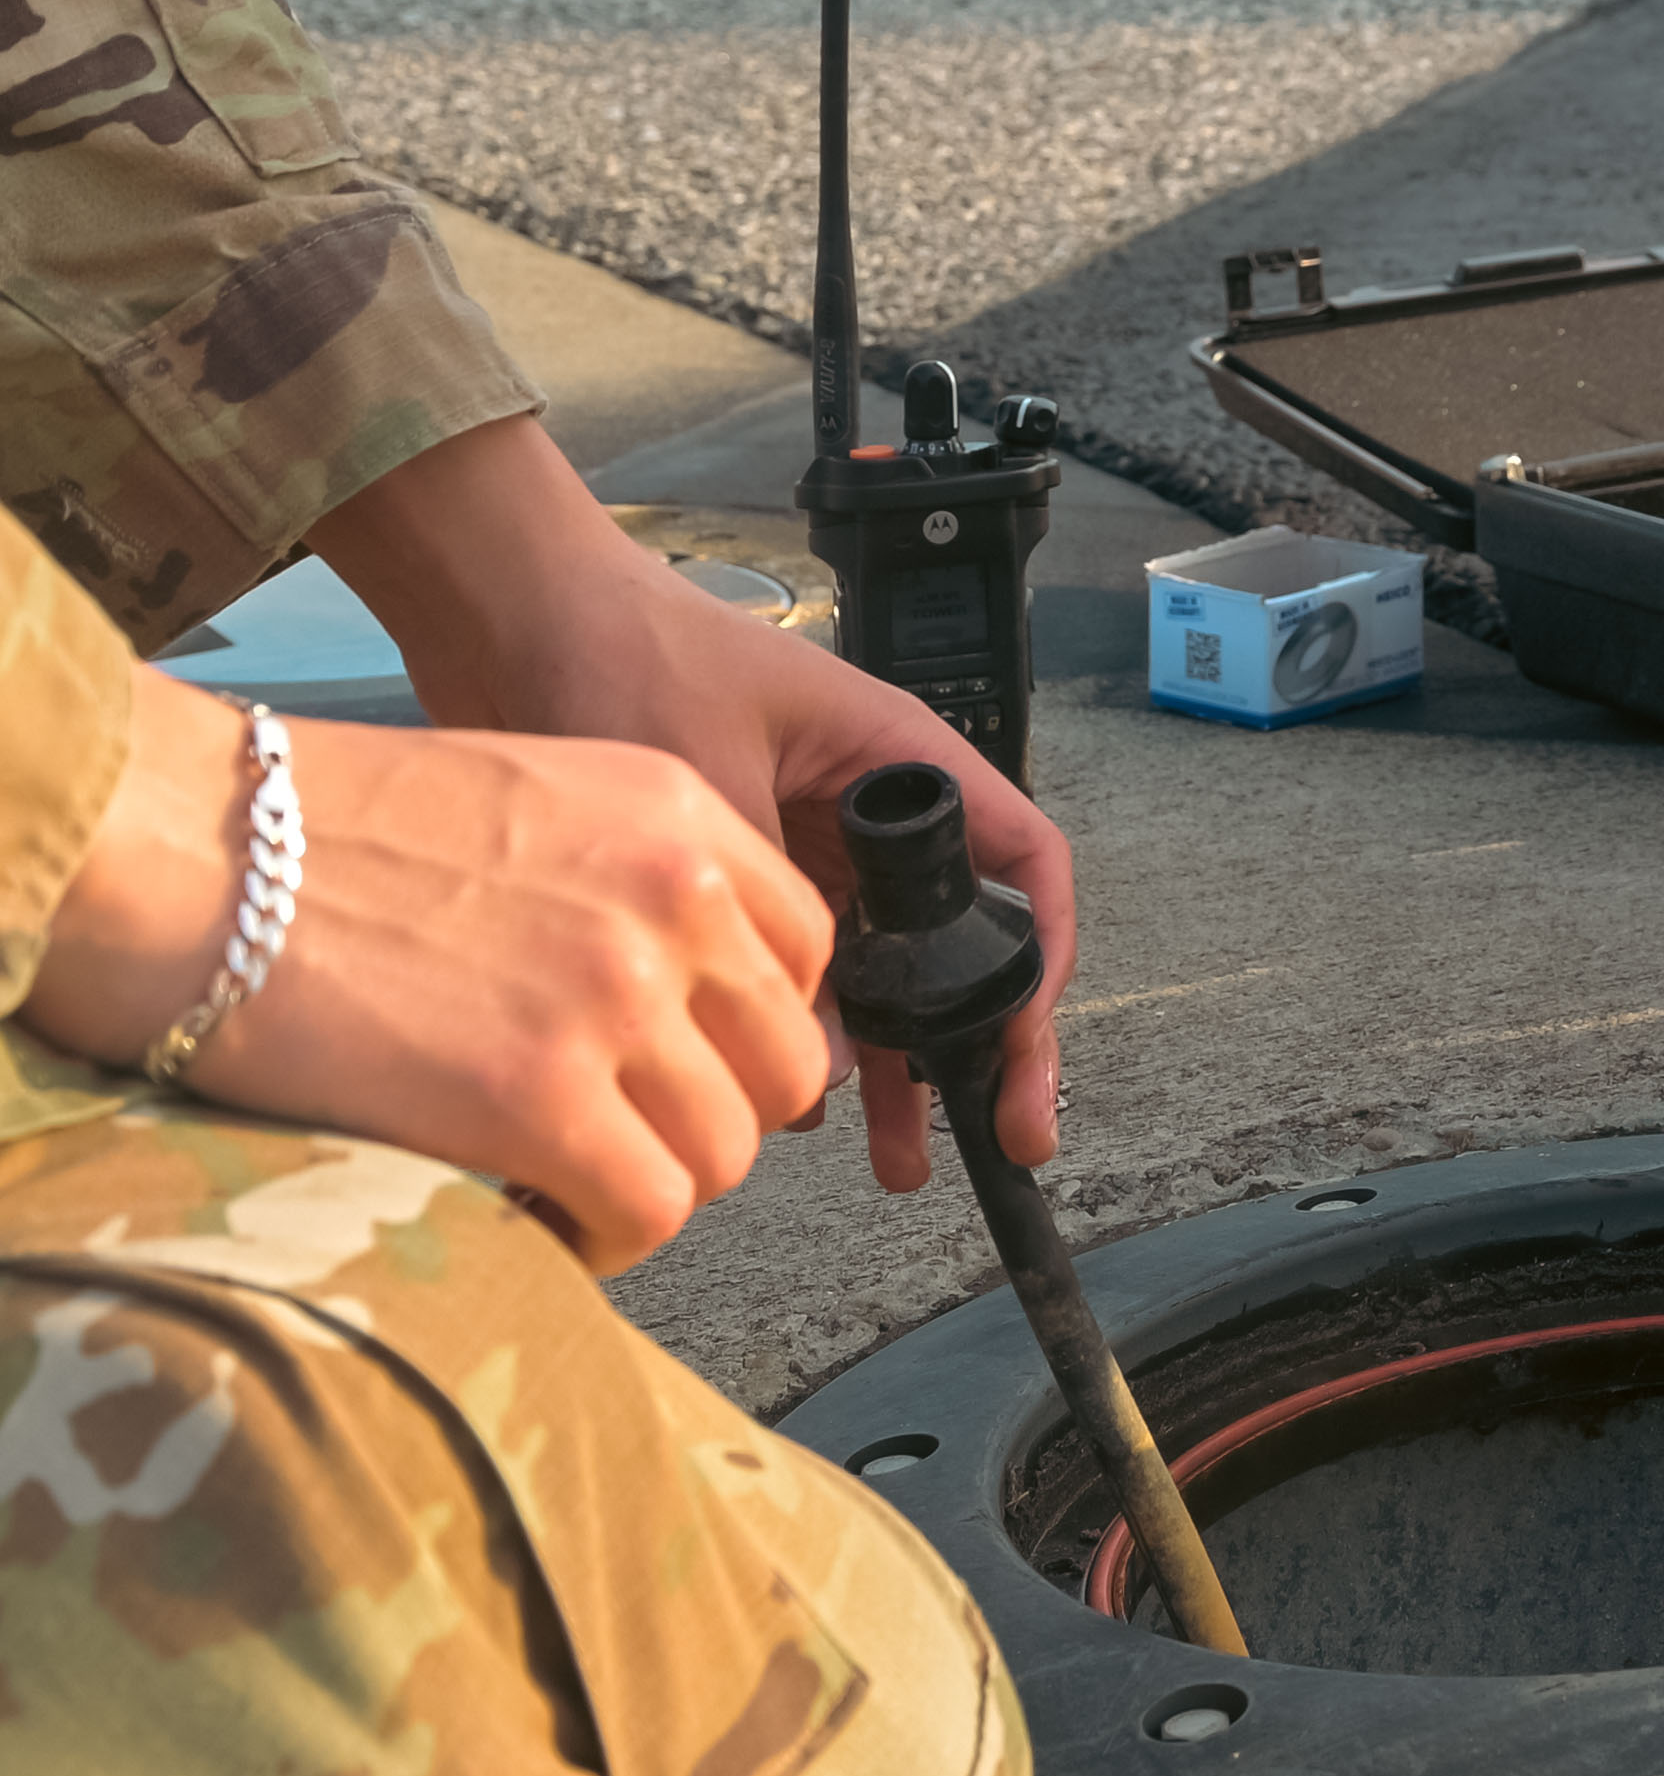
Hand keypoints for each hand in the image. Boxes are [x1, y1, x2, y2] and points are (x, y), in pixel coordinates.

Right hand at [29, 663, 833, 1273]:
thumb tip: (675, 993)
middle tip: (629, 1138)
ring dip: (656, 1183)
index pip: (809, 952)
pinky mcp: (538, 1098)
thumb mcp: (539, 799)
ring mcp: (616, 1001)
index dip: (750, 1028)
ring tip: (569, 1182)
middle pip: (785, 1064)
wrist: (200, 849)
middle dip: (714, 1116)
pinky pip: (648, 1209)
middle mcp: (677, 900)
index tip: (691, 1063)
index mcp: (683, 817)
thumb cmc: (332, 828)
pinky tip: (540, 1217)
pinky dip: (606, 1236)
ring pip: (726, 1151)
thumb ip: (631, 881)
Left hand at [311, 416, 1077, 1187]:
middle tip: (1003, 1135)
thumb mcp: (710, 789)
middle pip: (960, 937)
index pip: (1018, 858)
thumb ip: (763, 915)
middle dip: (984, 1040)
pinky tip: (791, 1108)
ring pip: (883, 972)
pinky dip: (808, 1043)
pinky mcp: (738, 885)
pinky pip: (798, 976)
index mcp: (895, 758)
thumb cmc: (623, 656)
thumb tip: (808, 1053)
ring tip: (901, 1159)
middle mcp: (867, 811)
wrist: (509, 616)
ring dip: (897, 1063)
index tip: (1025, 1041)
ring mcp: (805, 849)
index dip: (1043, 952)